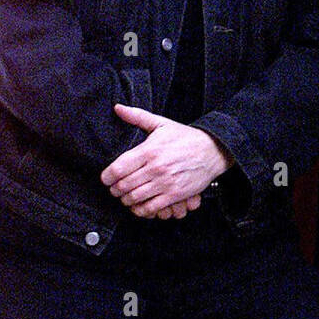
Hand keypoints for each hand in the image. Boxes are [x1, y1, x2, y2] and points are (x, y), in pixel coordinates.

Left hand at [101, 104, 233, 218]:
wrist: (213, 150)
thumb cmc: (186, 137)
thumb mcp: (161, 123)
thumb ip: (137, 116)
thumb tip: (118, 108)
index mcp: (149, 150)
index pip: (117, 169)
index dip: (106, 177)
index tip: (106, 179)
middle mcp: (155, 168)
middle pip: (123, 185)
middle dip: (115, 190)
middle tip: (115, 189)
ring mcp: (165, 182)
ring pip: (134, 198)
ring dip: (126, 200)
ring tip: (126, 196)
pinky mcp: (175, 194)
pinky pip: (151, 208)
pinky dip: (141, 210)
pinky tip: (140, 205)